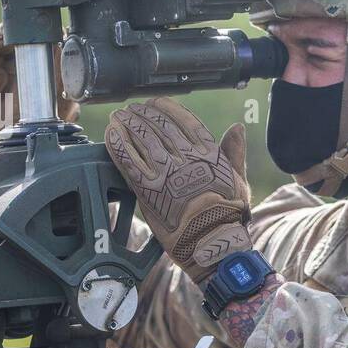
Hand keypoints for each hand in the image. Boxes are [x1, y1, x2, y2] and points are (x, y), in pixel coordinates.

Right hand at [0, 22, 78, 128]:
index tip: (20, 36)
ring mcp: (5, 59)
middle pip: (10, 29)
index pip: (35, 31)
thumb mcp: (65, 98)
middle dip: (2, 33)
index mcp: (45, 56)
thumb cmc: (47, 118)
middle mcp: (25, 54)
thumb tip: (67, 45)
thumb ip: (66, 74)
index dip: (26, 28)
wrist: (20, 134)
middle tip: (1, 46)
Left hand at [106, 97, 251, 282]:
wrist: (213, 242)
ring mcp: (166, 173)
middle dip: (143, 115)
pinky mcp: (148, 189)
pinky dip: (117, 145)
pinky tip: (110, 135)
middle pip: (159, 125)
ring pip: (142, 139)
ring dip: (127, 125)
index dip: (167, 109)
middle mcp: (186, 158)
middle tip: (131, 110)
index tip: (155, 104)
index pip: (184, 120)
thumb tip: (237, 127)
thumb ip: (234, 152)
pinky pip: (128, 160)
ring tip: (118, 118)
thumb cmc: (229, 215)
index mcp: (208, 153)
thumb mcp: (238, 179)